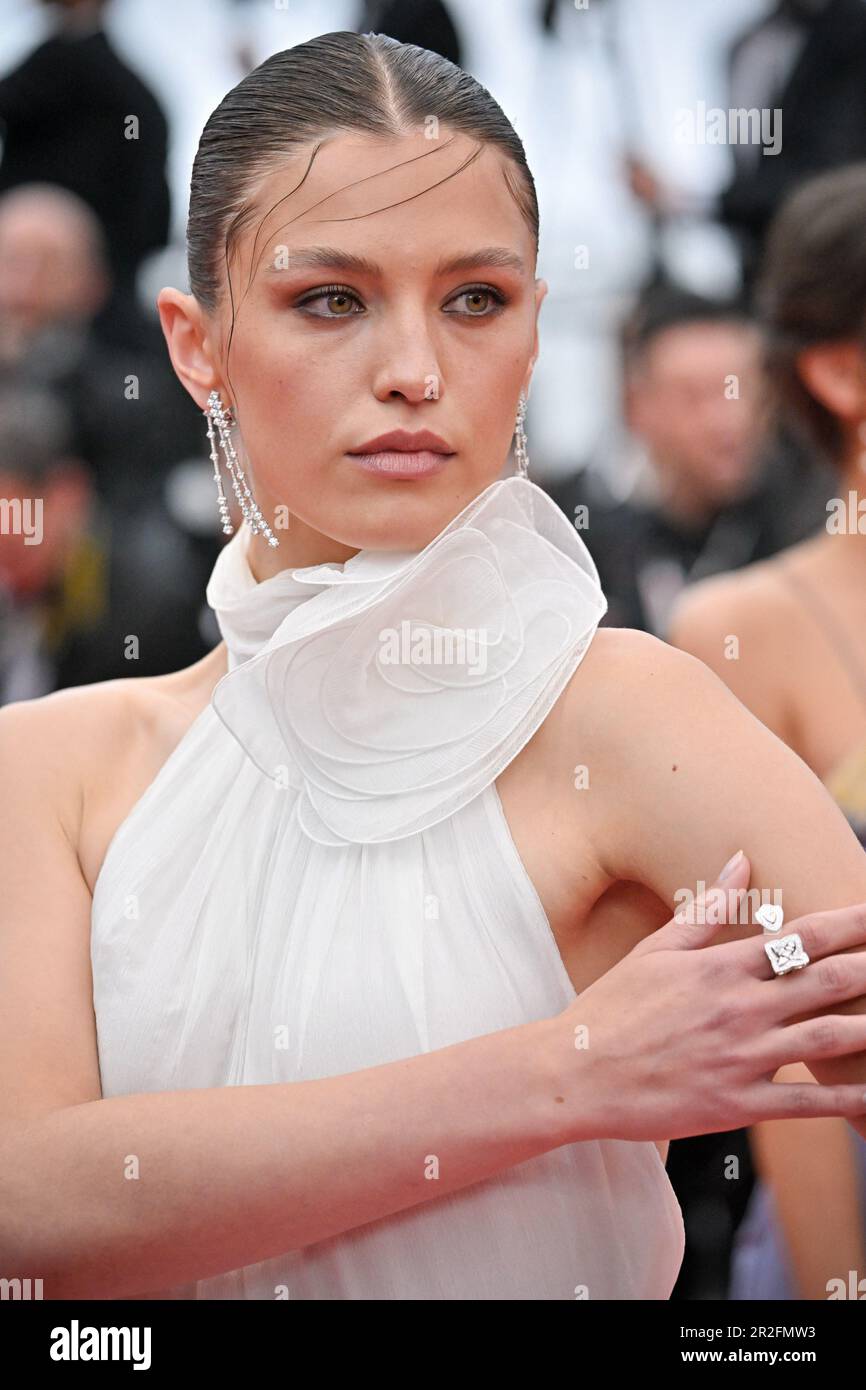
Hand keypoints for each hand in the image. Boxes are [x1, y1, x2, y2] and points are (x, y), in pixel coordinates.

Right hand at [554, 852, 865, 1141]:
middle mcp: (740, 1008)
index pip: (803, 937)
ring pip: (829, 1038)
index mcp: (721, 967)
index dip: (852, 923)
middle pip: (830, 982)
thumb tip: (741, 860)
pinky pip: (806, 1103)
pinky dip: (848, 1100)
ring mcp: (743, 1057)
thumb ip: (707, 908)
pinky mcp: (738, 1104)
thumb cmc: (614, 1007)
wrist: (577, 1073)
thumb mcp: (656, 949)